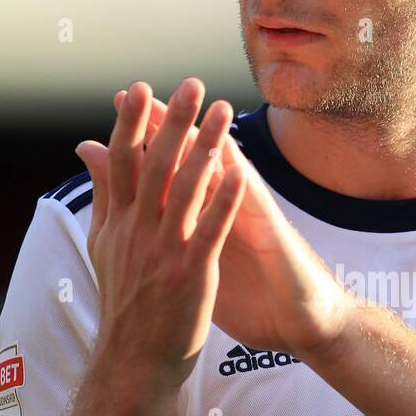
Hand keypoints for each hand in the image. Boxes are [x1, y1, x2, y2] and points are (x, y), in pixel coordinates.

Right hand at [73, 79, 246, 389]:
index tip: (139, 88)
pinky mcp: (191, 274)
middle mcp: (135, 232)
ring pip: (184, 189)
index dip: (130, 123)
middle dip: (172, 121)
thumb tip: (86, 147)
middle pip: (153, 165)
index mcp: (116, 223)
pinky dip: (225, 198)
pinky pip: (211, 228)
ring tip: (224, 113)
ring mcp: (163, 253)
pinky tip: (240, 170)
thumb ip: (102, 194)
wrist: (134, 363)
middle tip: (192, 85)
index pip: (120, 162)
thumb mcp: (104, 245)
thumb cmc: (125, 303)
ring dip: (206, 147)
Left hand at [100, 81, 357, 361]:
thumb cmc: (252, 296)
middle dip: (164, 127)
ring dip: (209, 140)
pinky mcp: (272, 237)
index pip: (166, 169)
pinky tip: (234, 168)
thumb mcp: (199, 264)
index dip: (140, 139)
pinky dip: (243, 191)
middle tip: (140, 94)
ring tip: (188, 106)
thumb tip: (143, 212)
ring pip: (225, 173)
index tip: (119, 106)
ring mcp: (249, 218)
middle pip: (189, 159)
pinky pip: (256, 213)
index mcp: (200, 215)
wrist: (297, 322)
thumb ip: (174, 234)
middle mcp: (224, 207)